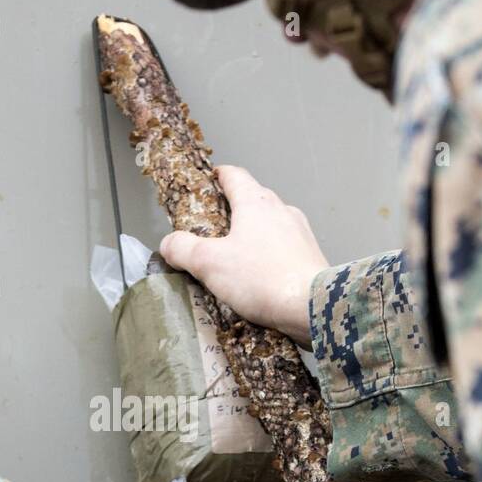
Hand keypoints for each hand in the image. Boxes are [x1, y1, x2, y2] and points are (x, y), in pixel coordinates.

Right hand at [159, 165, 328, 349]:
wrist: (313, 305)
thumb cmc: (261, 277)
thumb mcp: (209, 263)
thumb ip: (184, 249)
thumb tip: (169, 243)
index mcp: (256, 202)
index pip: (235, 175)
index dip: (219, 176)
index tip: (209, 180)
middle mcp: (281, 210)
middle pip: (254, 199)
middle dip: (234, 209)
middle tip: (214, 227)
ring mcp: (300, 232)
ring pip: (271, 224)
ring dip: (253, 233)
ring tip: (236, 256)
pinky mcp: (311, 256)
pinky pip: (284, 247)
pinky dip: (270, 254)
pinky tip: (261, 275)